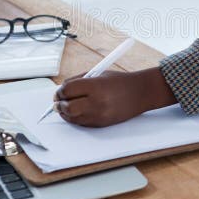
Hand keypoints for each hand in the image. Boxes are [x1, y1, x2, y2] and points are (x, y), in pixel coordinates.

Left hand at [54, 67, 175, 126]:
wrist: (141, 93)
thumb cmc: (119, 81)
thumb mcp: (99, 74)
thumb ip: (79, 81)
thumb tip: (61, 90)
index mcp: (95, 86)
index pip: (68, 90)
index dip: (60, 91)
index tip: (59, 91)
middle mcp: (97, 102)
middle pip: (67, 107)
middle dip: (60, 104)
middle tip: (58, 101)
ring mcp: (99, 115)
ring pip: (73, 117)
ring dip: (65, 112)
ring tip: (65, 107)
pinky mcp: (101, 124)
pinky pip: (81, 123)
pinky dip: (75, 118)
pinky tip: (77, 112)